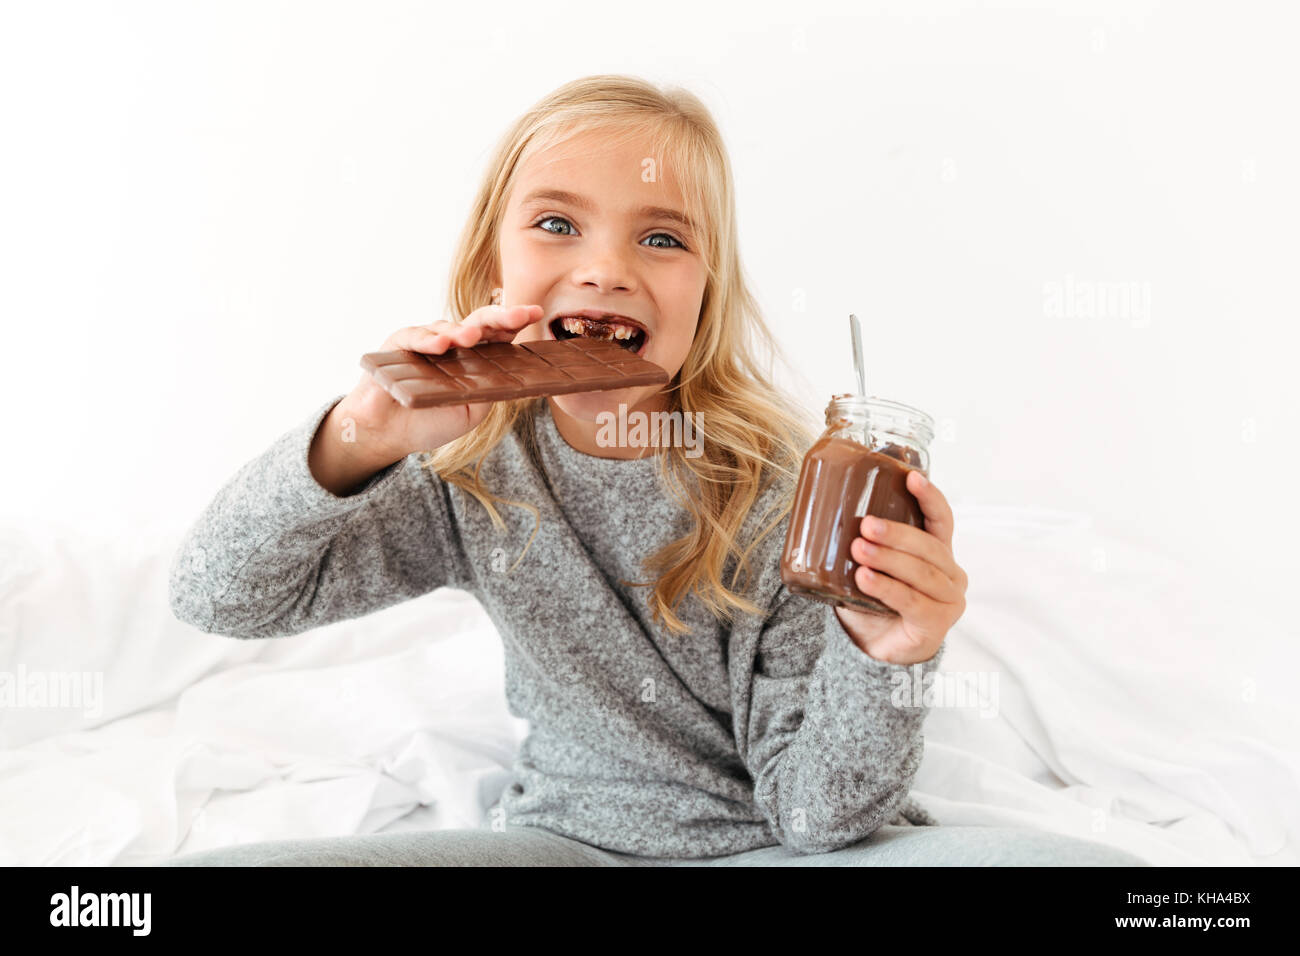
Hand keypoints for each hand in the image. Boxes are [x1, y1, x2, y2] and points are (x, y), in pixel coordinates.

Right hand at [343, 303, 545, 457]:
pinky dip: (427, 340)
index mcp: (473, 357)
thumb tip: (518, 375)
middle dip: (500, 316)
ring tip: (472, 337)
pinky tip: (440, 345)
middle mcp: (452, 343)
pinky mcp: (399, 344)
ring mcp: (426, 341)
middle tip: (519, 315)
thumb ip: (491, 389)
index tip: (536, 313)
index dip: (515, 322)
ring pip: (447, 328)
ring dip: (461, 331)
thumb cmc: (430, 421)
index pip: (498, 334)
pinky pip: (415, 336)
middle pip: (479, 322)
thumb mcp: (472, 410)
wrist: (388, 434)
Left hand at [833, 469, 967, 665]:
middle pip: (929, 547)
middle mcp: (952, 574)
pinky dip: (887, 588)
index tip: (911, 478)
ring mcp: (949, 601)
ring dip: (889, 559)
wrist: (879, 647)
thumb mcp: (874, 565)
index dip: (930, 497)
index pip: (942, 519)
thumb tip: (821, 507)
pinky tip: (865, 579)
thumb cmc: (876, 599)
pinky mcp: (936, 624)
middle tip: (866, 526)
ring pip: (921, 573)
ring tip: (859, 550)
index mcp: (940, 553)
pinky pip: (911, 602)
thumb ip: (866, 541)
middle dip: (897, 534)